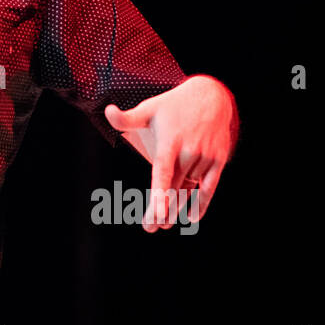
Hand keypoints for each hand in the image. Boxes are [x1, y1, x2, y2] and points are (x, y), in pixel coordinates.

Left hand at [103, 75, 237, 230]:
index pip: (163, 172)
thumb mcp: (149, 108)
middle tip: (150, 228)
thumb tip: (107, 111)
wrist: (210, 97)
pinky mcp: (218, 161)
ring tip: (163, 225)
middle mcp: (189, 151)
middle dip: (162, 210)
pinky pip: (209, 187)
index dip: (160, 194)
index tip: (157, 213)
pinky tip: (192, 218)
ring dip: (178, 208)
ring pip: (189, 190)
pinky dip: (202, 203)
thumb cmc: (172, 105)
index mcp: (170, 141)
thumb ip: (127, 118)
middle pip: (174, 188)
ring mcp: (205, 157)